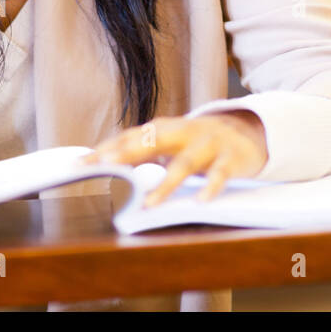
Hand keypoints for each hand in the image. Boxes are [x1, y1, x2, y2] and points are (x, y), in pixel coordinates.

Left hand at [80, 111, 267, 206]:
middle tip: (107, 164)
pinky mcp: (230, 159)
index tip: (82, 162)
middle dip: (129, 151)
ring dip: (167, 183)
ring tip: (151, 203)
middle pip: (154, 140)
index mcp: (167, 128)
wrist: (248, 132)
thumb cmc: (200, 143)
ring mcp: (208, 144)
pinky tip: (201, 201)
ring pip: (186, 163)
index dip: (107, 148)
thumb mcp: (172, 143)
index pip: (131, 136)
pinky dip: (210, 186)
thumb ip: (145, 151)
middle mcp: (185, 132)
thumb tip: (107, 162)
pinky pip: (220, 174)